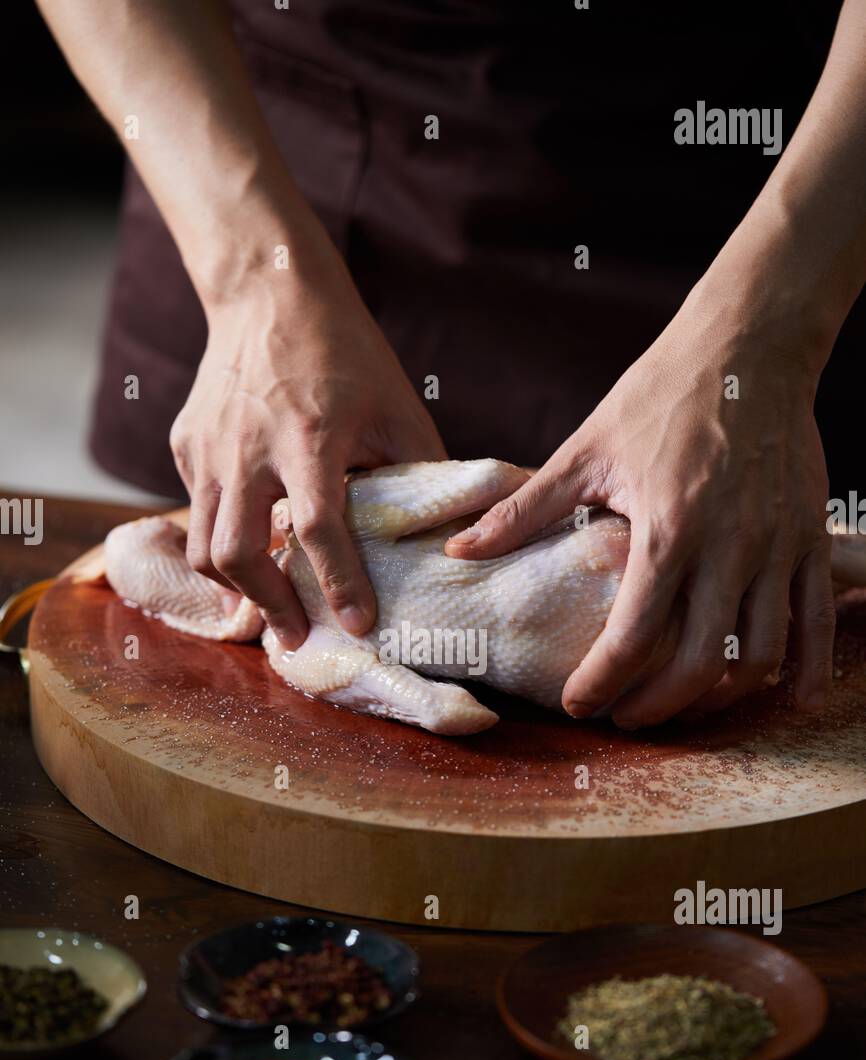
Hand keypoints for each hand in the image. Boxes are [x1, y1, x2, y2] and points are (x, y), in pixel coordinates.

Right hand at [172, 269, 444, 648]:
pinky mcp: (186, 445)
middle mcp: (247, 447)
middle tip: (300, 635)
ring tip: (272, 607)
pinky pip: (198, 512)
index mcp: (308, 435)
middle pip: (237, 553)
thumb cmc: (345, 353)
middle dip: (270, 606)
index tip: (359, 624)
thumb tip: (442, 537)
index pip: (317, 527)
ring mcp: (207, 448)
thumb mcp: (395, 409)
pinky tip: (254, 549)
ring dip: (238, 588)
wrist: (267, 292)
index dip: (340, 582)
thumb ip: (417, 473)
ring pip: (202, 546)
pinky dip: (223, 542)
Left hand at [446, 281, 834, 726]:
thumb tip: (459, 551)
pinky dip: (803, 671)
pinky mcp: (810, 537)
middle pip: (700, 663)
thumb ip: (522, 511)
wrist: (748, 345)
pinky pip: (816, 621)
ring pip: (760, 656)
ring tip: (683, 705)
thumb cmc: (660, 394)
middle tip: (625, 717)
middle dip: (658, 707)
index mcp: (668, 526)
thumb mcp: (584, 451)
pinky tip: (782, 699)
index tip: (576, 705)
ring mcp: (778, 545)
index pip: (633, 635)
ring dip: (720, 699)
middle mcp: (730, 545)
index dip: (601, 683)